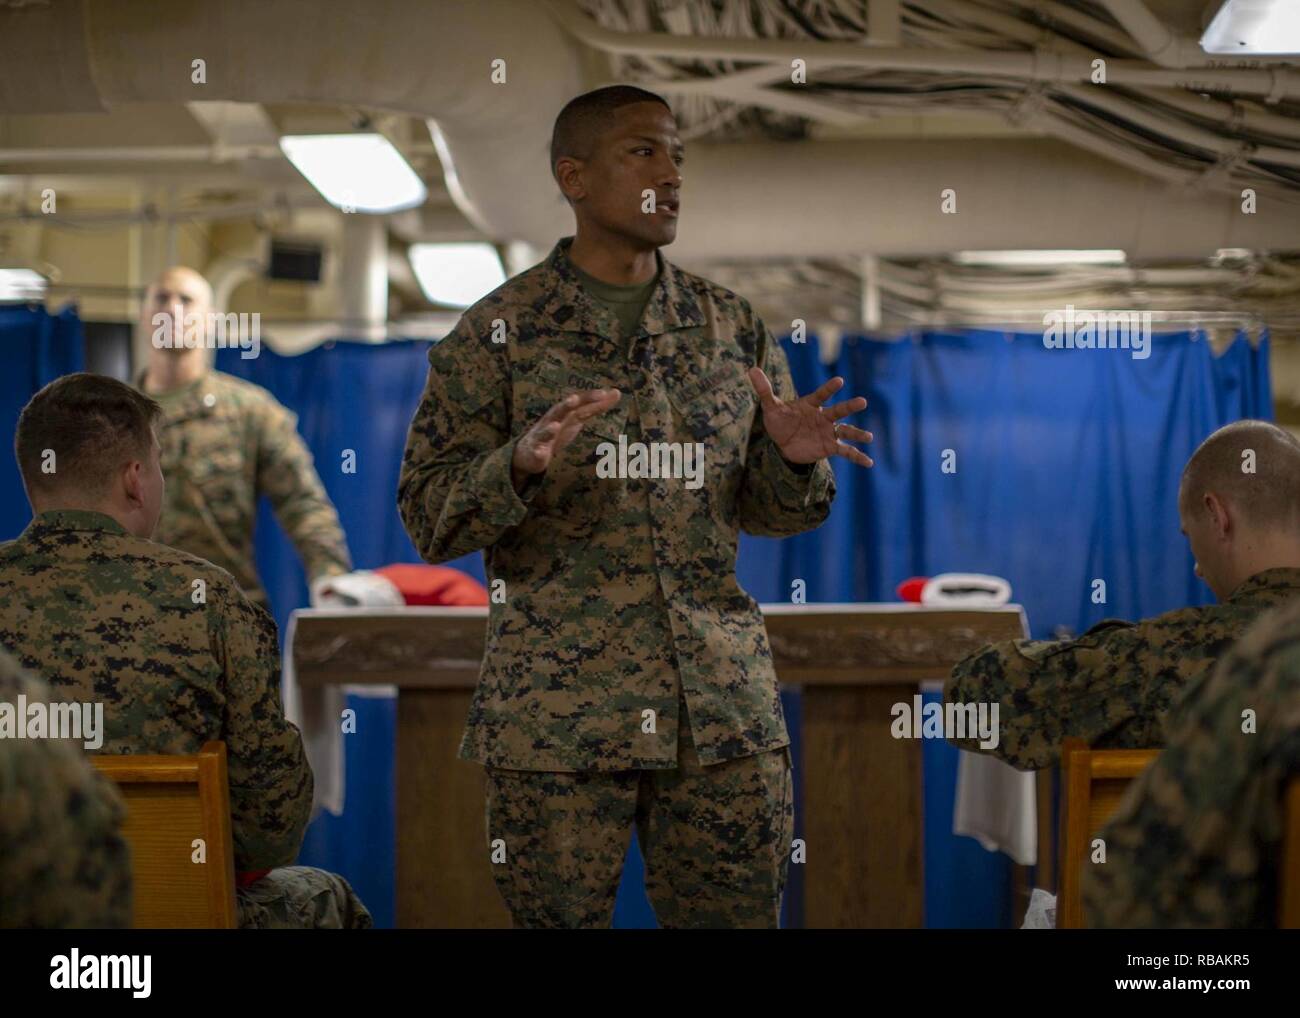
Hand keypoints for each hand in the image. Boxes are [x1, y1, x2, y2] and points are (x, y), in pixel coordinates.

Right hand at [511, 388, 621, 488]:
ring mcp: (542, 437)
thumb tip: (617, 392)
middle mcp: (551, 421)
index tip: (604, 394)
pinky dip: (539, 452)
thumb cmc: (558, 431)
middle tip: (573, 399)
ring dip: (549, 429)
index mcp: (563, 413)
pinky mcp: (535, 452)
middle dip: (565, 406)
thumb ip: (595, 407)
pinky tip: (542, 454)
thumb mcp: (577, 418)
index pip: (578, 404)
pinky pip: (537, 452)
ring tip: (555, 426)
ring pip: (545, 432)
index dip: (589, 398)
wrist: (530, 451)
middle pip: (558, 412)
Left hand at [747, 368, 873, 467]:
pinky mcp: (830, 447)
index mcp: (811, 404)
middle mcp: (824, 416)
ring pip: (846, 430)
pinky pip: (846, 451)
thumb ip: (764, 390)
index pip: (821, 395)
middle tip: (862, 401)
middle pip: (839, 410)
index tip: (839, 381)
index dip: (829, 388)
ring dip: (858, 434)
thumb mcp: (771, 407)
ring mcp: (829, 431)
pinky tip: (869, 463)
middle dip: (850, 407)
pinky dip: (858, 457)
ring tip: (869, 437)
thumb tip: (752, 369)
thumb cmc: (780, 421)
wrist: (784, 443)